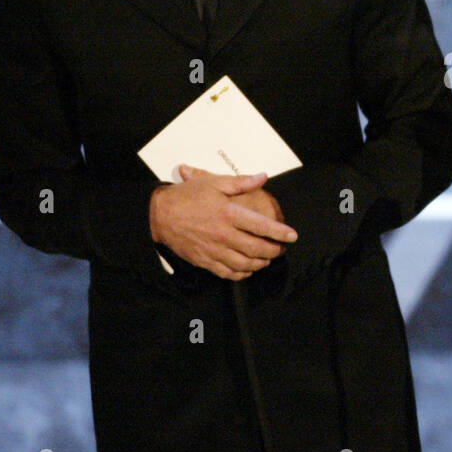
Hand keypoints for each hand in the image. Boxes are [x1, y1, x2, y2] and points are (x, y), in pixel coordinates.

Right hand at [149, 165, 296, 280]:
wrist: (159, 215)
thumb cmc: (187, 197)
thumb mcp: (214, 183)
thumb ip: (241, 182)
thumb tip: (262, 177)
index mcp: (228, 213)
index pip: (261, 226)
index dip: (279, 232)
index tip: (292, 236)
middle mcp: (223, 234)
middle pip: (256, 249)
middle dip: (273, 251)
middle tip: (281, 250)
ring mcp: (214, 250)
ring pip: (244, 264)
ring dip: (260, 264)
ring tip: (267, 259)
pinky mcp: (205, 261)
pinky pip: (227, 273)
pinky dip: (242, 274)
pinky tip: (248, 270)